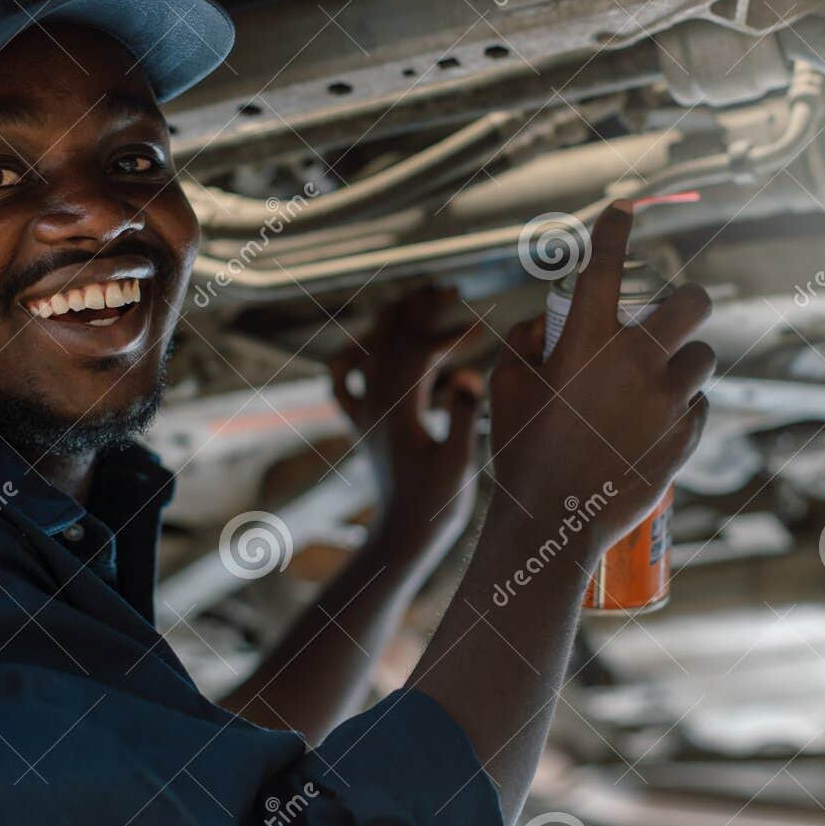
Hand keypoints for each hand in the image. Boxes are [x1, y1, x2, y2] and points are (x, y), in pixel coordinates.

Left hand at [329, 286, 484, 565]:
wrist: (404, 537)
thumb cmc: (438, 506)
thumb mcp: (460, 464)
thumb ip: (464, 418)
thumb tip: (470, 376)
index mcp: (399, 412)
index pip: (421, 353)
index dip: (451, 333)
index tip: (483, 325)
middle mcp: (373, 406)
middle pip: (391, 340)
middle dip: (420, 309)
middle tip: (450, 288)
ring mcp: (363, 414)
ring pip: (367, 351)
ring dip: (390, 321)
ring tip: (414, 298)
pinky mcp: (361, 425)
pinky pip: (341, 381)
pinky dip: (350, 356)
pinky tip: (366, 346)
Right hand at [487, 200, 712, 557]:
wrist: (552, 525)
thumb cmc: (520, 453)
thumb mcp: (504, 388)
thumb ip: (524, 341)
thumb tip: (548, 322)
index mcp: (584, 341)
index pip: (606, 266)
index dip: (615, 228)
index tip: (623, 207)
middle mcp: (634, 362)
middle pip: (693, 302)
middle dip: (687, 299)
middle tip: (673, 312)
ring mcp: (666, 401)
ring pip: (702, 357)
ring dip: (683, 361)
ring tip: (656, 383)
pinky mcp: (685, 437)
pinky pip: (698, 406)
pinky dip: (682, 408)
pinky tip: (654, 425)